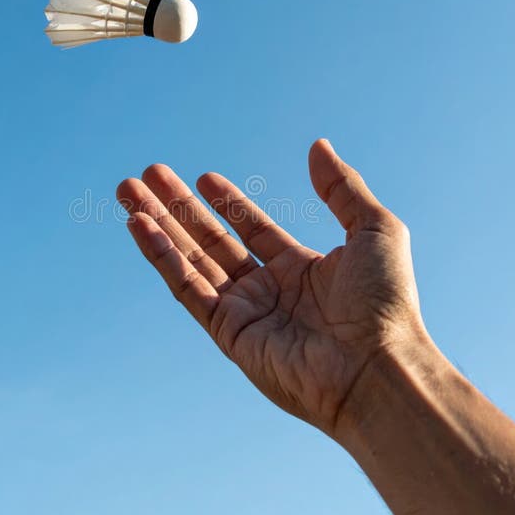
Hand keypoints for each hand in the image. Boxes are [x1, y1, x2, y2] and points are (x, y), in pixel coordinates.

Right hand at [116, 139, 427, 442]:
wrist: (379, 368)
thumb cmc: (386, 303)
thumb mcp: (374, 228)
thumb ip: (342, 188)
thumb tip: (317, 146)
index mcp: (302, 271)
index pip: (253, 230)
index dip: (227, 203)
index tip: (202, 177)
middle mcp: (269, 292)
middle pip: (211, 241)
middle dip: (177, 208)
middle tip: (148, 176)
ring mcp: (246, 314)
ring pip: (190, 260)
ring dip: (157, 225)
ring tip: (127, 191)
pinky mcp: (228, 334)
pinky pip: (187, 289)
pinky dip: (161, 257)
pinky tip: (139, 225)